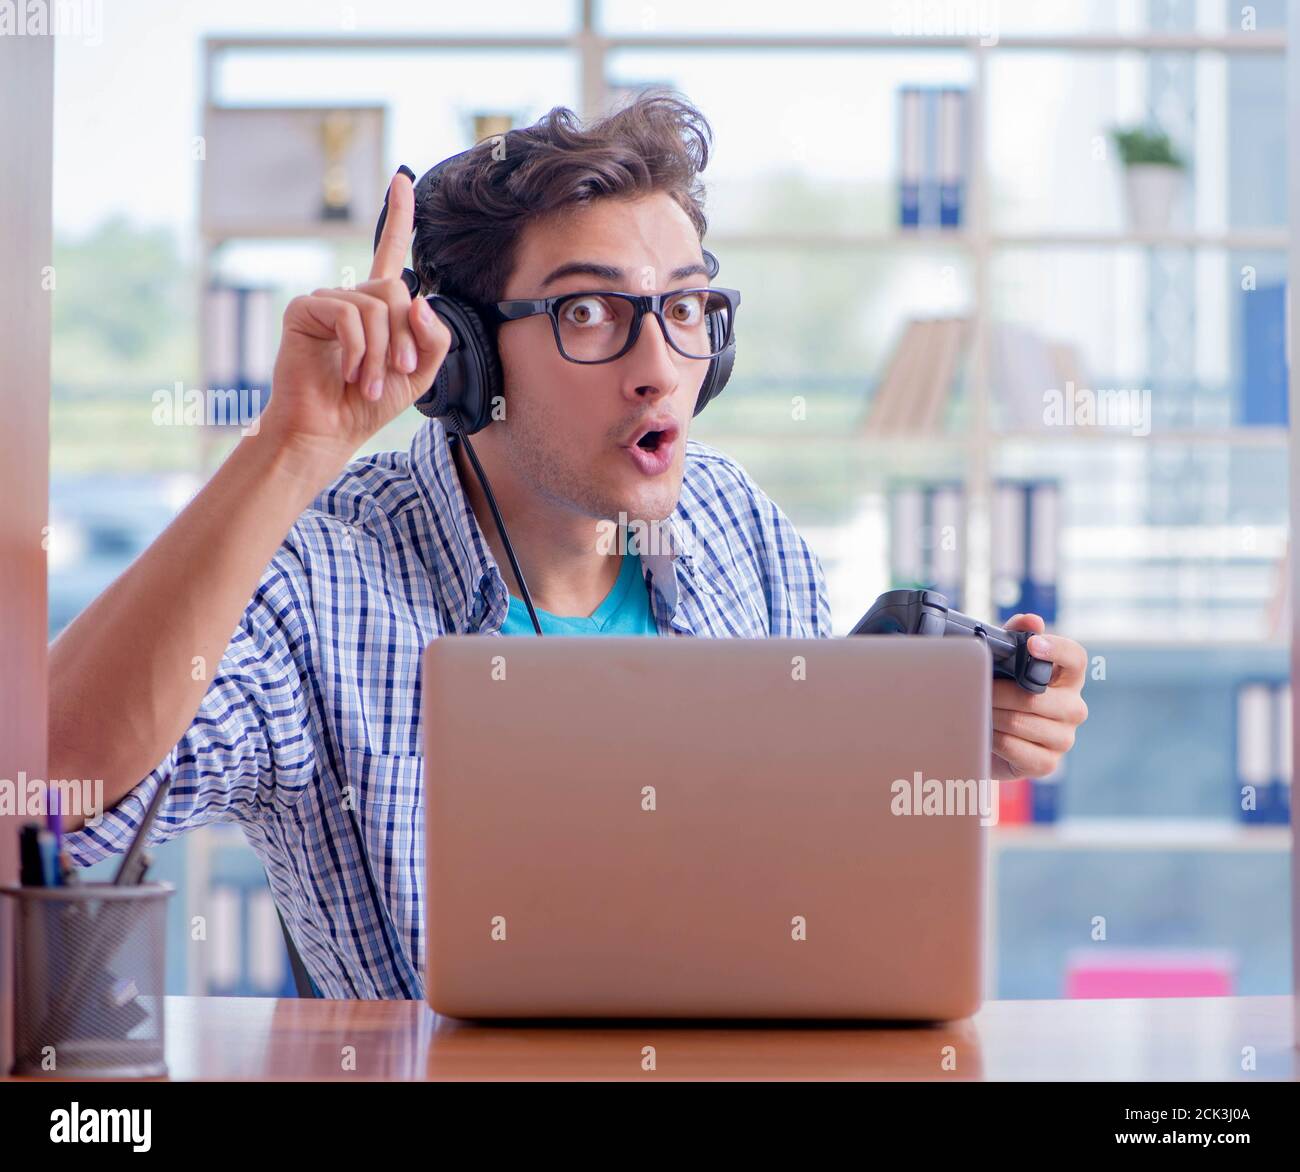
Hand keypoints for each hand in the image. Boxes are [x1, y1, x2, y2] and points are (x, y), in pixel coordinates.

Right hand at [260, 168, 451, 477]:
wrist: (331, 430)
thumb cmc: (370, 403)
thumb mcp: (421, 372)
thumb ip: (434, 337)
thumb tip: (418, 301)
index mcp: (378, 307)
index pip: (390, 252)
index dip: (399, 216)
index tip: (402, 179)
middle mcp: (352, 297)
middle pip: (397, 289)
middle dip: (406, 336)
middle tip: (398, 373)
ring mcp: (326, 301)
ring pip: (377, 305)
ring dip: (383, 352)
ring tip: (370, 383)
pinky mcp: (303, 310)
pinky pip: (348, 315)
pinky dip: (359, 350)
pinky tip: (352, 374)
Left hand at [989, 614, 1088, 780]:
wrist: (985, 740)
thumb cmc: (999, 695)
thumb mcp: (1003, 663)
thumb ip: (1014, 637)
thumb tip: (1032, 620)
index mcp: (1067, 678)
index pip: (1076, 658)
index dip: (1056, 649)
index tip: (1032, 644)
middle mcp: (1073, 708)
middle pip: (1037, 697)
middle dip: (1000, 693)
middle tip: (978, 689)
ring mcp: (1064, 738)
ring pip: (1022, 722)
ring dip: (993, 715)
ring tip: (978, 710)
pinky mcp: (1048, 763)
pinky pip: (1016, 748)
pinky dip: (994, 739)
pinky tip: (986, 732)